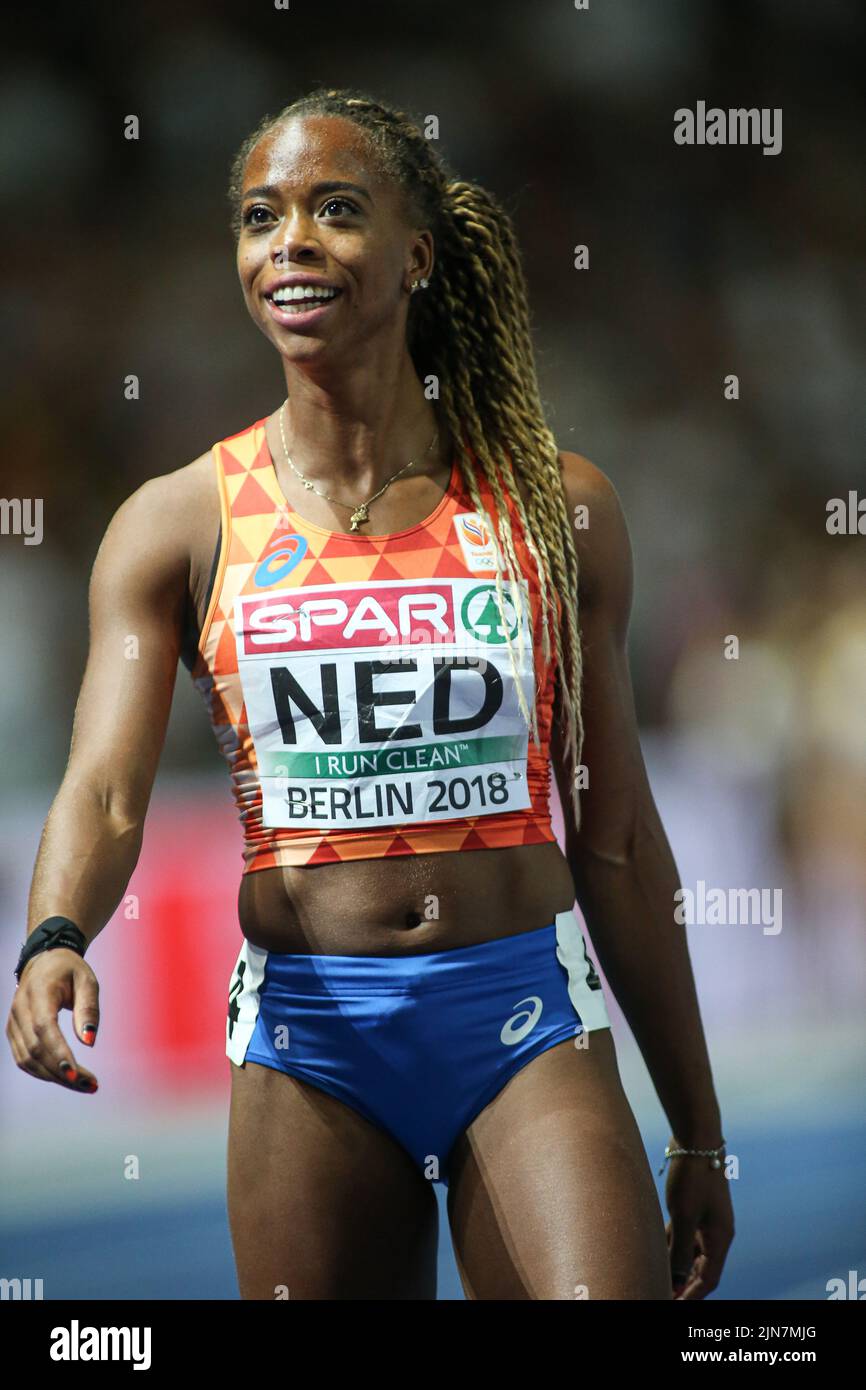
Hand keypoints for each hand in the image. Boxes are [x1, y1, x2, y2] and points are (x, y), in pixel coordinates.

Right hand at [6, 948, 99, 1092]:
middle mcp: (20, 1009)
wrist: (43, 961)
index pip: (44, 1029)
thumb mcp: (87, 981)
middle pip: (36, 1050)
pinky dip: (44, 1072)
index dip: (58, 1054)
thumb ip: (88, 1009)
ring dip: (55, 1077)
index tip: (77, 1074)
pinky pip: (24, 1059)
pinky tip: (66, 1078)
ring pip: (28, 1060)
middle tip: (91, 1085)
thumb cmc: (69, 970)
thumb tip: (89, 1041)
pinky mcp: (13, 1033)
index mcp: (38, 992)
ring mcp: (13, 1023)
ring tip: (84, 1085)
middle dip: (62, 1072)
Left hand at [664, 1151, 734, 1298]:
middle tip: (663, 1295)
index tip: (673, 1304)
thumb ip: (680, 1248)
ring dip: (676, 1266)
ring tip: (657, 1278)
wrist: (696, 1136)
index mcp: (720, 1237)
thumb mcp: (683, 1215)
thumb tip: (676, 1279)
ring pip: (690, 1251)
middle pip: (701, 1269)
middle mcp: (716, 1231)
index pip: (708, 1278)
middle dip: (684, 1285)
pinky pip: (682, 1234)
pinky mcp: (693, 1206)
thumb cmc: (692, 1175)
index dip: (692, 1295)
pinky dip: (671, 1245)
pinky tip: (655, 1251)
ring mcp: (705, 1218)